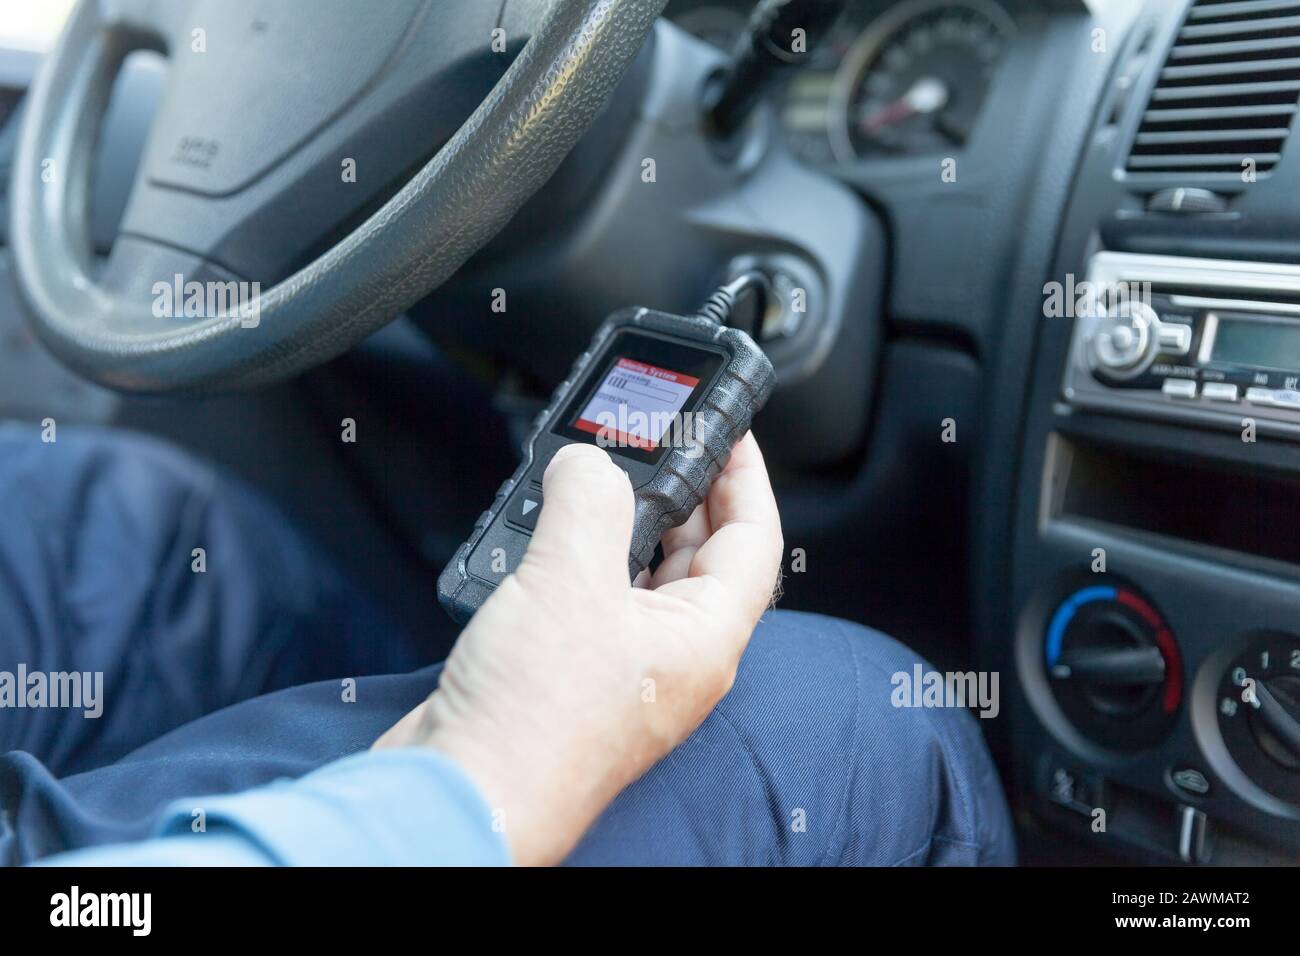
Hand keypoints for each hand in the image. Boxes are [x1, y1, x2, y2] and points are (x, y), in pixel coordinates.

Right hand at [374, 434, 782, 864]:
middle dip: (684, 492)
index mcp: (703, 638)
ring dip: (623, 522)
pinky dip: (575, 555)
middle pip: (699, 555)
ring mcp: (619, 666)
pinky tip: (544, 532)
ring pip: (638, 575)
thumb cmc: (534, 720)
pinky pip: (588, 596)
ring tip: (599, 473)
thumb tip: (589, 463)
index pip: (754, 541)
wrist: (461, 793)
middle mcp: (671, 655)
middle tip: (662, 442)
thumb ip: (591, 500)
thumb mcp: (573, 579)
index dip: (747, 477)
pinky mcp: (567, 673)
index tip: (731, 432)